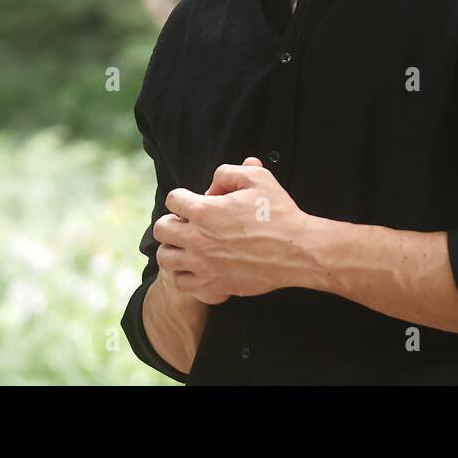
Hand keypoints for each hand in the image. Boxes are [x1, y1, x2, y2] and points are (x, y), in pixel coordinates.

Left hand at [152, 158, 266, 305]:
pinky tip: (198, 267)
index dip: (184, 197)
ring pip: (166, 258)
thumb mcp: (257, 178)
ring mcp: (203, 265)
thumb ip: (229, 172)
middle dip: (172, 222)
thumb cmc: (278, 213)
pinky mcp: (213, 285)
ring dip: (174, 249)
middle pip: (161, 230)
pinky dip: (185, 275)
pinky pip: (181, 284)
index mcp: (204, 211)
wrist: (297, 251)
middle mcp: (197, 239)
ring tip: (188, 246)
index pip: (172, 200)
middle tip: (188, 224)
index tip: (196, 202)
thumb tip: (212, 185)